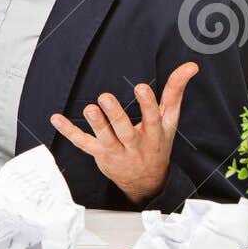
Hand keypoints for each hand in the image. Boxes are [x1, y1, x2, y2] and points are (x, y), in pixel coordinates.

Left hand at [49, 61, 198, 205]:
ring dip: (96, 124)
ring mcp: (117, 152)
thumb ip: (176, 91)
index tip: (140, 87)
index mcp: (155, 134)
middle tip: (105, 97)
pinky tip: (56, 118)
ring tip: (89, 108)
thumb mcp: (170, 120)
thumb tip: (190, 66)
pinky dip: (69, 131)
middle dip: (115, 115)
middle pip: (125, 131)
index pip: (153, 119)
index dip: (147, 104)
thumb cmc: (158, 142)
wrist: (146, 182)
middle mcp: (136, 145)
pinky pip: (83, 143)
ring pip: (105, 139)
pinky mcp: (100, 155)